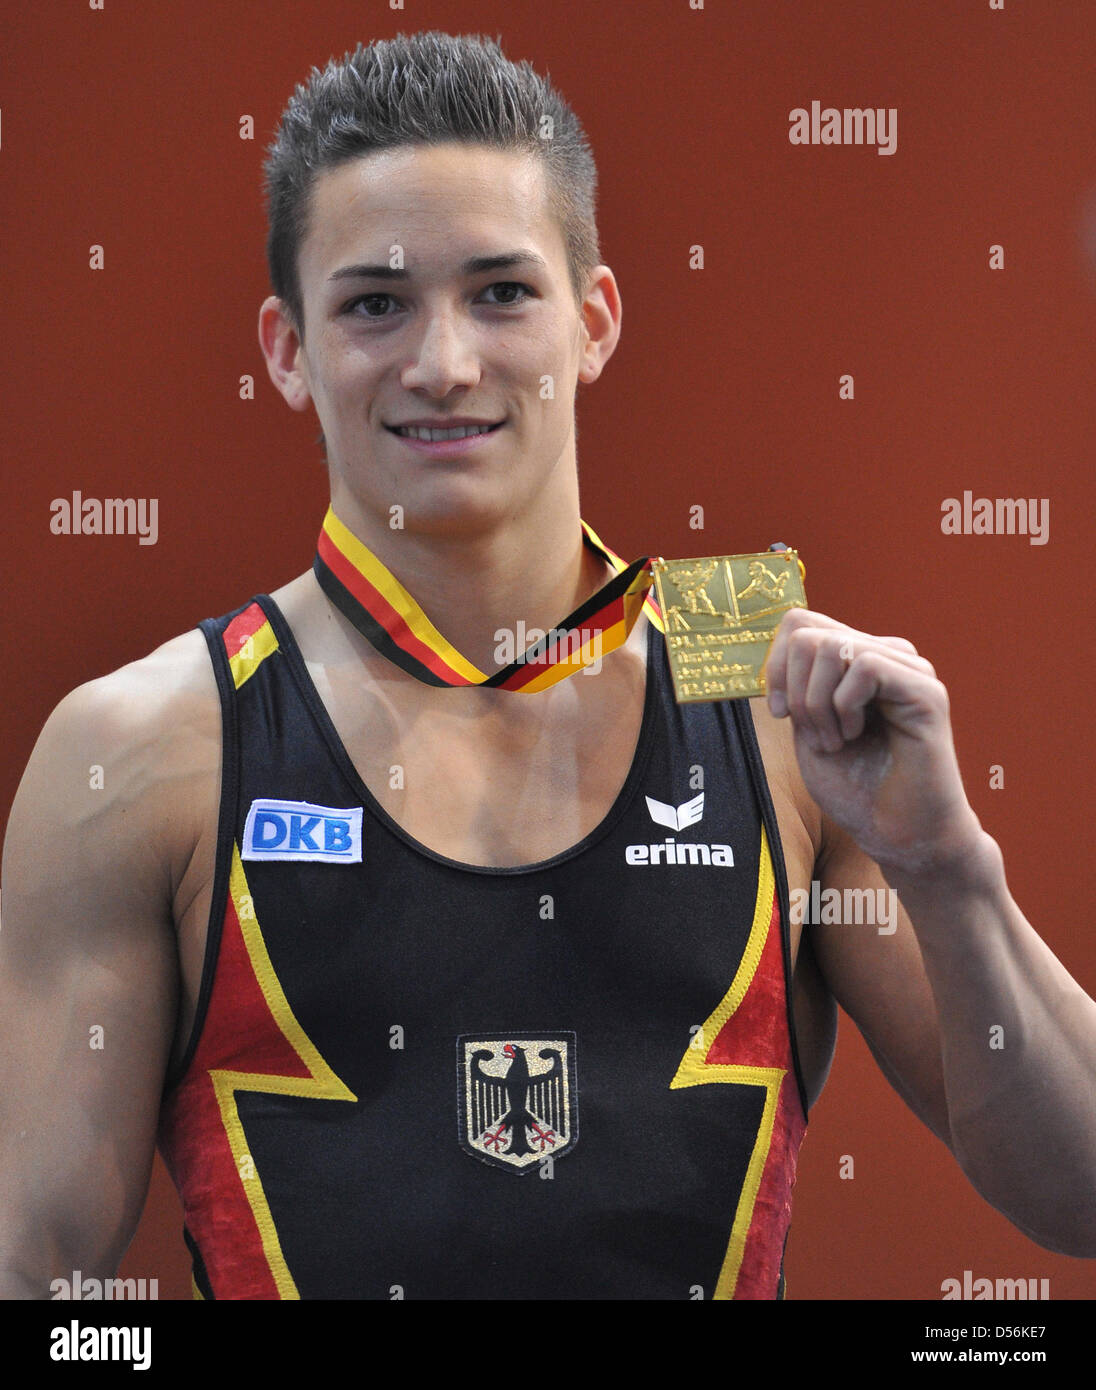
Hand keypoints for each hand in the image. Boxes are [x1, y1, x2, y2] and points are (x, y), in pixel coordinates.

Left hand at [762, 608, 982, 874]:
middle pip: (809, 631)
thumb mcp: (808, 728)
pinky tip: (856, 736)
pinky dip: (844, 707)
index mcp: (856, 662)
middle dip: (795, 689)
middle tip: (815, 736)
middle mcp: (885, 656)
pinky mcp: (925, 691)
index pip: (801, 622)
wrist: (898, 836)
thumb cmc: (857, 789)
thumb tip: (776, 648)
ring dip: (817, 704)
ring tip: (837, 742)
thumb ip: (796, 686)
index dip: (776, 663)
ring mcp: (909, 670)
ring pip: (832, 647)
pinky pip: (864, 667)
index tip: (779, 712)